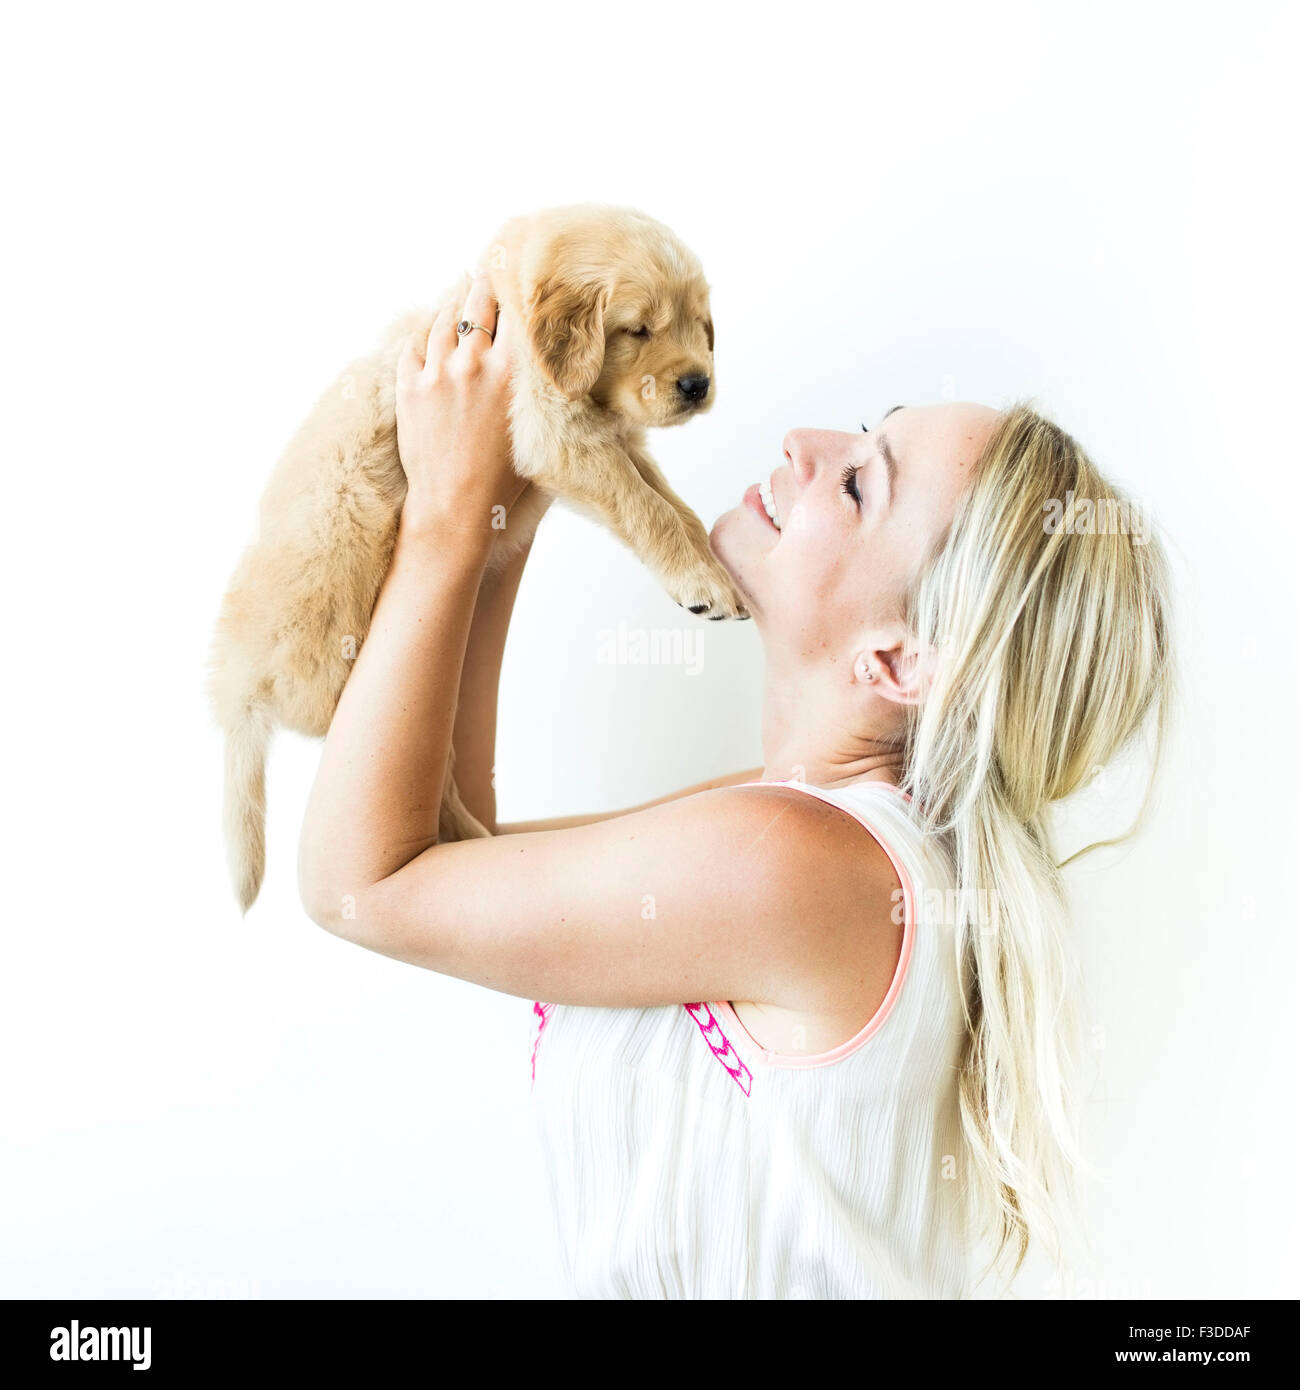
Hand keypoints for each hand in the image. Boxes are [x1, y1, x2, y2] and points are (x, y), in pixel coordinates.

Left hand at [395, 272, 527, 538]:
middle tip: (490, 265)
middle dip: (486, 281)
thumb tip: (550, 372)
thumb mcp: (533, 429)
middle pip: (479, 303)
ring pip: (444, 318)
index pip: (517, 313)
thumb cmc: (503, 481)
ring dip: (454, 299)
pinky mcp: (409, 387)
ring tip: (460, 285)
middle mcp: (473, 364)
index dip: (520, 289)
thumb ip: (537, 391)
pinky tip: (430, 327)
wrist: (454, 508)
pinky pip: (414, 345)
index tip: (523, 273)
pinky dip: (424, 333)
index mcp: (510, 374)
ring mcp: (437, 372)